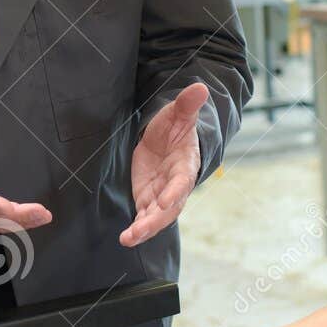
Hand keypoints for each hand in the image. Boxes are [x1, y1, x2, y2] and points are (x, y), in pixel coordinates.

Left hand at [120, 83, 206, 247]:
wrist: (167, 140)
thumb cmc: (175, 127)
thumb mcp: (177, 114)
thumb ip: (187, 105)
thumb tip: (200, 88)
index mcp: (185, 166)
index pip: (181, 182)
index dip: (175, 192)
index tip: (166, 200)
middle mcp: (175, 186)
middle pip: (168, 208)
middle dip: (155, 220)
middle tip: (140, 230)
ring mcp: (161, 196)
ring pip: (155, 218)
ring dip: (143, 229)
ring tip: (128, 239)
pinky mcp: (147, 200)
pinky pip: (143, 218)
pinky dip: (136, 229)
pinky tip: (126, 238)